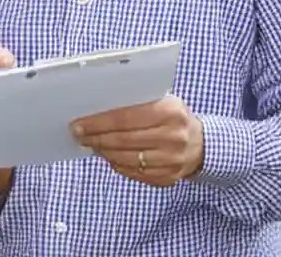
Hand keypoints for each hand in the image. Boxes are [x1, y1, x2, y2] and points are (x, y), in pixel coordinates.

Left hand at [70, 94, 203, 187]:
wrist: (201, 144)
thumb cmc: (173, 118)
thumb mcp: (162, 102)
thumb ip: (136, 104)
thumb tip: (97, 111)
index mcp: (169, 112)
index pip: (124, 118)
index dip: (98, 123)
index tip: (79, 124)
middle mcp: (173, 137)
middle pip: (123, 140)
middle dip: (96, 138)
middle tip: (80, 135)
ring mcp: (172, 161)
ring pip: (127, 159)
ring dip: (104, 152)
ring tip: (93, 145)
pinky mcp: (168, 178)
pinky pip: (135, 173)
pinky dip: (118, 165)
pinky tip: (109, 157)